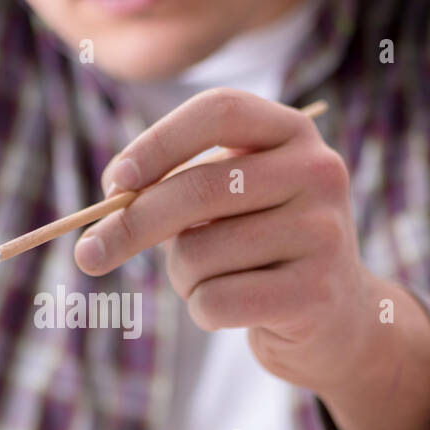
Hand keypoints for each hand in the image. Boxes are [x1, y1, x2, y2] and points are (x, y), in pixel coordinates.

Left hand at [73, 87, 429, 429]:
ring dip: (183, 276)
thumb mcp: (229, 203)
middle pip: (197, 189)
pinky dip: (203, 310)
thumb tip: (104, 211)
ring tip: (216, 279)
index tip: (114, 182)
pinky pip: (215, 301)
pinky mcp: (315, 293)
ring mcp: (323, 232)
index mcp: (293, 132)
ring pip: (199, 254)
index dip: (158, 143)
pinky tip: (235, 307)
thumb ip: (175, 191)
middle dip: (130, 226)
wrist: (340, 316)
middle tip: (89, 254)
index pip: (218, 113)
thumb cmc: (262, 248)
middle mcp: (318, 172)